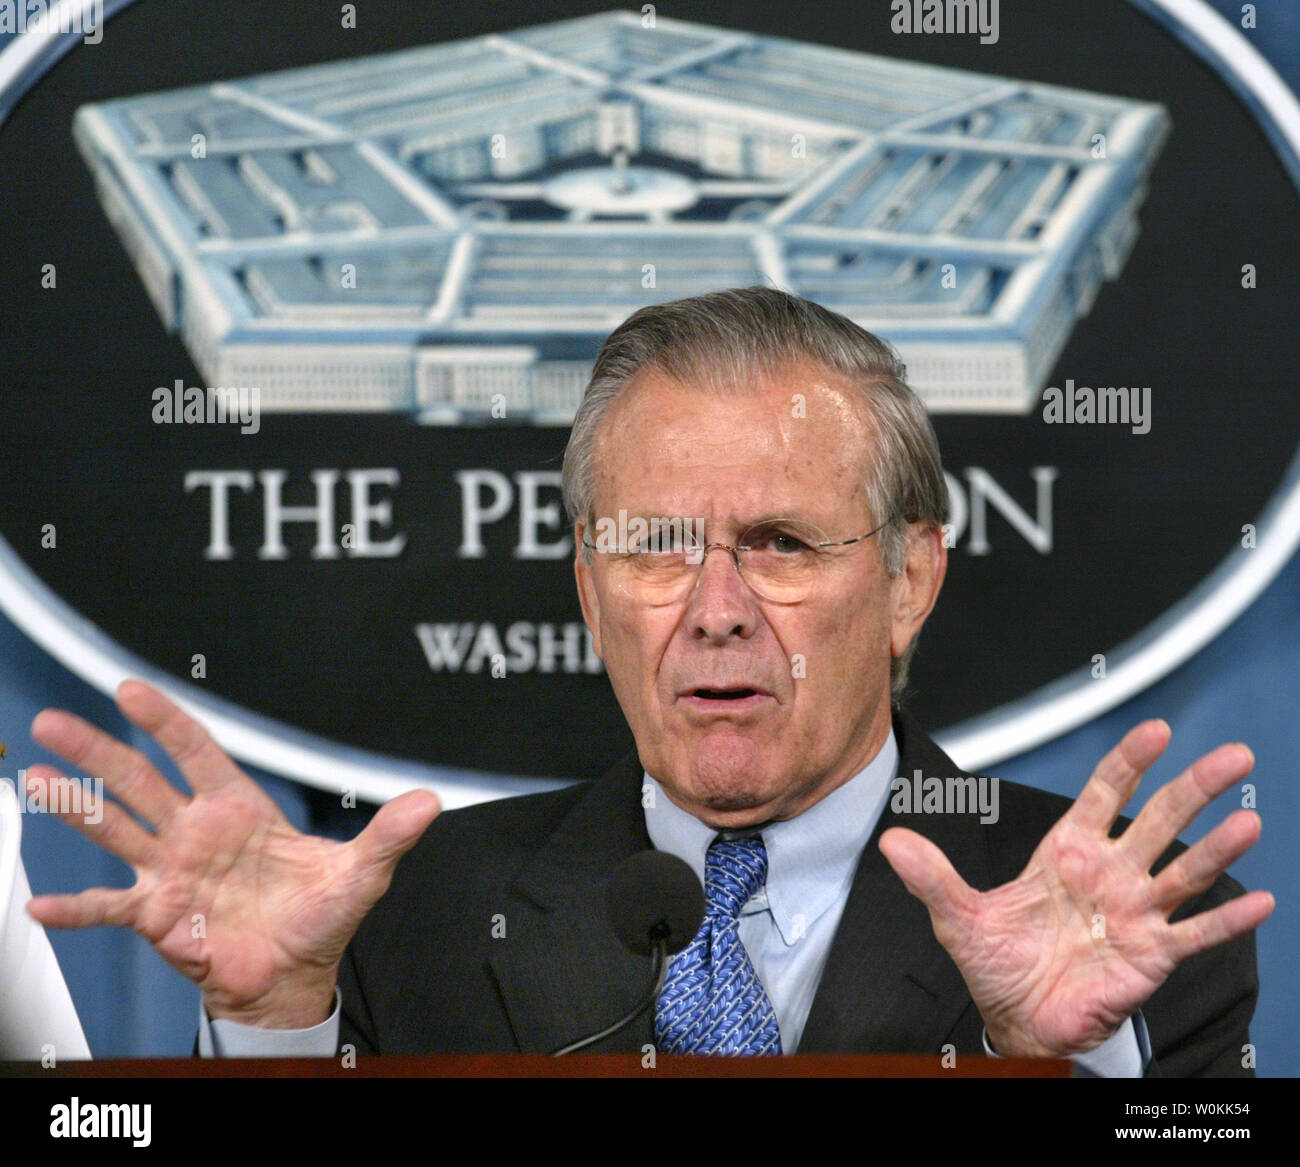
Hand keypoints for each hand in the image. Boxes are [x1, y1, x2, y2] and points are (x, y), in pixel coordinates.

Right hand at [25, 680, 440, 1028]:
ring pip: (115, 830)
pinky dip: (77, 909)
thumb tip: (430, 801)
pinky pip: (111, 910)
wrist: (296, 974)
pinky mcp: (158, 917)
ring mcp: (171, 872)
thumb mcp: (362, 871)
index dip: (164, 718)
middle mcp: (196, 833)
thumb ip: (389, 833)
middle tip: (53, 722)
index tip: (130, 687)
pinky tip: (41, 907)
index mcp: (239, 809)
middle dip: (97, 751)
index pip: (194, 751)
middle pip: (139, 781)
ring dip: (75, 808)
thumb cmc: (319, 915)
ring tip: (35, 780)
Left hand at [879, 720, 1273, 1057]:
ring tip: (1247, 819)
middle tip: (1231, 755)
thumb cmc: (998, 960)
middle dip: (1192, 787)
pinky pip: (1194, 934)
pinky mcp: (1151, 956)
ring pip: (1183, 872)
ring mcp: (1135, 913)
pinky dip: (1226, 920)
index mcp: (1066, 852)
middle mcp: (1109, 874)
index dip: (1128, 761)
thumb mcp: (957, 917)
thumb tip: (891, 842)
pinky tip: (1259, 900)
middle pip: (1158, 821)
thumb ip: (932, 877)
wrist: (1019, 1018)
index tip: (1155, 729)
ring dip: (1216, 847)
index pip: (1102, 794)